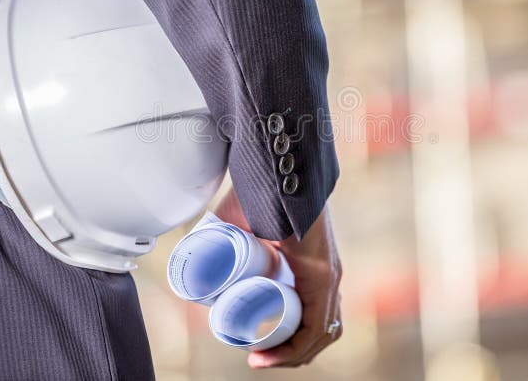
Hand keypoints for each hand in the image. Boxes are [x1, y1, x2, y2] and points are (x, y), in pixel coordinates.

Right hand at [214, 188, 342, 367]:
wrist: (279, 169)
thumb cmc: (261, 188)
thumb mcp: (243, 221)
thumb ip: (227, 229)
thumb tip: (198, 244)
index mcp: (314, 267)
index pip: (310, 317)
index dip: (287, 341)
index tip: (255, 350)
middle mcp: (328, 275)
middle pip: (315, 330)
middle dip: (286, 352)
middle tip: (254, 357)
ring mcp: (329, 275)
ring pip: (319, 333)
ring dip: (290, 355)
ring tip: (260, 359)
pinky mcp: (323, 274)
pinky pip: (318, 326)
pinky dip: (298, 348)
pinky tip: (272, 355)